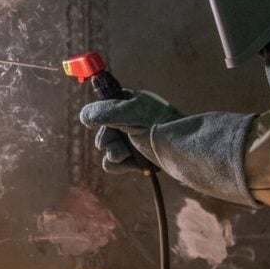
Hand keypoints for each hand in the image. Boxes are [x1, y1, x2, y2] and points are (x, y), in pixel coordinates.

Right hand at [80, 91, 258, 205]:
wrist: (186, 152)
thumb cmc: (159, 127)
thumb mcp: (129, 112)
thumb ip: (103, 112)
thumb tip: (83, 116)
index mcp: (131, 102)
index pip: (105, 104)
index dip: (100, 113)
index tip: (95, 120)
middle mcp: (131, 120)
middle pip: (103, 129)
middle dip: (106, 137)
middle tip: (114, 142)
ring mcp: (134, 141)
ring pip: (108, 148)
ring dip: (112, 152)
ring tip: (124, 155)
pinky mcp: (138, 159)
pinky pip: (116, 164)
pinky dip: (119, 165)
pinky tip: (129, 165)